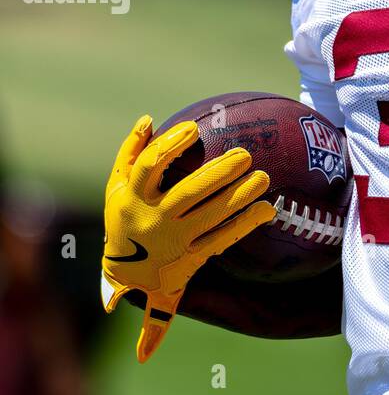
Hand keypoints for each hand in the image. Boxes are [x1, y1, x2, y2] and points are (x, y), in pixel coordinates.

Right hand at [101, 114, 274, 361]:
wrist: (129, 275)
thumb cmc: (126, 220)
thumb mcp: (116, 189)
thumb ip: (130, 153)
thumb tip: (147, 118)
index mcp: (133, 197)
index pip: (150, 165)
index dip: (171, 144)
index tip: (194, 128)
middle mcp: (154, 218)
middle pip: (189, 191)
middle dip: (219, 172)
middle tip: (245, 154)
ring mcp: (174, 239)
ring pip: (211, 214)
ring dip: (239, 195)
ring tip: (262, 177)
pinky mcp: (192, 257)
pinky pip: (222, 238)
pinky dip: (244, 224)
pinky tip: (266, 209)